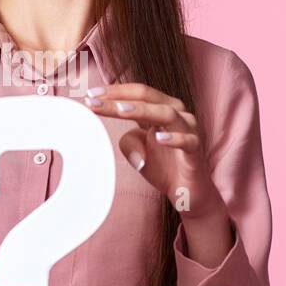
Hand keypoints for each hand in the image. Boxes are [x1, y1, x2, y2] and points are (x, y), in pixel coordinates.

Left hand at [83, 82, 227, 220]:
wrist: (187, 192)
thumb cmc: (162, 166)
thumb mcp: (136, 151)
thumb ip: (128, 139)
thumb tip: (119, 136)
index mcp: (161, 109)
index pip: (137, 94)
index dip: (114, 92)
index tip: (89, 96)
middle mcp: (176, 113)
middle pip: (147, 97)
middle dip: (120, 97)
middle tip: (94, 100)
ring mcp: (188, 129)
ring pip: (166, 113)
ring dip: (142, 110)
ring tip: (120, 110)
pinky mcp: (195, 149)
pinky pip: (186, 140)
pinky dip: (174, 138)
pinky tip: (159, 138)